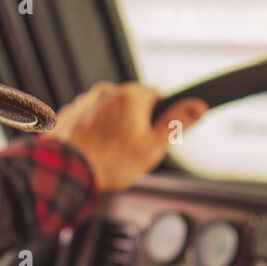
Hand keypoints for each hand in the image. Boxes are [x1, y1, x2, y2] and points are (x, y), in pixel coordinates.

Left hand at [45, 81, 207, 192]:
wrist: (67, 174)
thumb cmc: (110, 163)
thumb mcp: (153, 147)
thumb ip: (177, 124)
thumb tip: (199, 106)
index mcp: (131, 96)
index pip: (156, 96)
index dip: (158, 117)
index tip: (152, 135)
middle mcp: (106, 91)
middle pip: (130, 104)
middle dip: (133, 123)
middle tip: (130, 149)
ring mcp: (85, 101)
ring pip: (108, 111)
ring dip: (111, 127)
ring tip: (109, 152)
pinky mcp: (69, 113)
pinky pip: (87, 119)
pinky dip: (91, 131)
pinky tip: (92, 150)